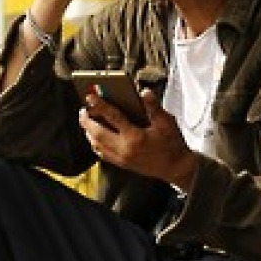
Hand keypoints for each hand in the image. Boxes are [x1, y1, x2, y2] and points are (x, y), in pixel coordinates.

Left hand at [79, 88, 198, 188]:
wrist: (177, 168)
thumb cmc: (172, 145)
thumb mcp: (166, 122)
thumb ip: (153, 107)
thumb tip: (144, 92)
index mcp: (135, 137)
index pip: (112, 118)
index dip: (100, 106)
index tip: (90, 97)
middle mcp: (125, 149)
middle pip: (97, 134)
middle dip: (87, 121)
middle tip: (83, 110)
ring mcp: (122, 159)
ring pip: (97, 145)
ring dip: (89, 132)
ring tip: (87, 121)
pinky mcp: (123, 164)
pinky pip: (103, 154)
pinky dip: (96, 144)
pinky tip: (95, 137)